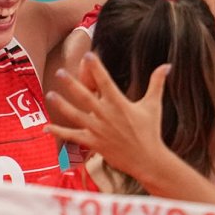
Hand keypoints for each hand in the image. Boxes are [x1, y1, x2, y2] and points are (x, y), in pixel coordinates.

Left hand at [45, 53, 168, 171]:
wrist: (148, 159)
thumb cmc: (151, 131)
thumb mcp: (153, 105)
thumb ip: (157, 83)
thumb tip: (167, 65)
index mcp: (119, 103)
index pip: (105, 81)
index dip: (96, 67)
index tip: (88, 55)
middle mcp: (106, 115)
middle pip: (85, 96)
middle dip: (72, 83)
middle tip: (60, 72)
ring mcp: (98, 129)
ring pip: (76, 115)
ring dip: (62, 105)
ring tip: (50, 94)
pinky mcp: (94, 143)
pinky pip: (73, 136)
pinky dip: (59, 132)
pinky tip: (46, 127)